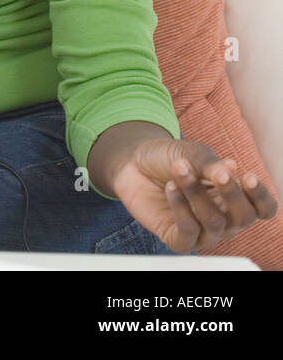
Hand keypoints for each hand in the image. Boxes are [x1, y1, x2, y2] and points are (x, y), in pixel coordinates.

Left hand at [111, 138, 277, 253]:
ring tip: (180, 169)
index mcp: (234, 199)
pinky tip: (170, 187)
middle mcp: (223, 219)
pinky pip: (188, 231)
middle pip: (244, 218)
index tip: (248, 177)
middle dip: (232, 194)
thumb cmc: (168, 158)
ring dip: (197, 193)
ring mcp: (202, 231)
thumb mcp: (192, 154)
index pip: (263, 209)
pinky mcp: (178, 239)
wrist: (131, 162)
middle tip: (216, 173)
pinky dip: (181, 208)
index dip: (261, 197)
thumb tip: (232, 170)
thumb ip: (211, 164)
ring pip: (214, 222)